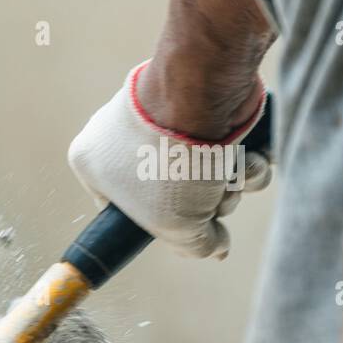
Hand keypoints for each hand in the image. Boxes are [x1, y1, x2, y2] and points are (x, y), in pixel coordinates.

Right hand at [67, 60, 270, 258]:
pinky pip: (226, 150)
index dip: (155, 223)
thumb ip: (192, 246)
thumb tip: (215, 247)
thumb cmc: (171, 160)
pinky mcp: (205, 107)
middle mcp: (125, 138)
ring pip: (206, 176)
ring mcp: (166, 120)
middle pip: (174, 195)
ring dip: (230, 186)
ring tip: (231, 174)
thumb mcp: (173, 224)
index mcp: (93, 161)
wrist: (203, 94)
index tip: (175, 225)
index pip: (122, 209)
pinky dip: (244, 162)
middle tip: (208, 197)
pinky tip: (248, 157)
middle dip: (204, 205)